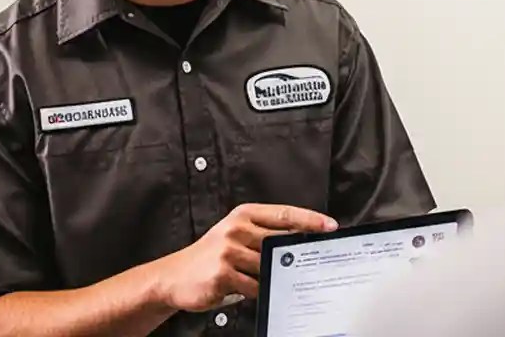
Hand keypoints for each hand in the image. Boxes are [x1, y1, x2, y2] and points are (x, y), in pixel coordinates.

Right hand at [152, 203, 337, 312]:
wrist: (174, 276)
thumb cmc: (210, 256)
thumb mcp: (234, 236)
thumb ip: (262, 235)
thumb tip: (298, 244)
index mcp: (242, 215)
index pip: (284, 214)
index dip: (310, 219)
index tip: (330, 226)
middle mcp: (236, 229)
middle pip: (280, 241)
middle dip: (300, 252)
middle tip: (319, 259)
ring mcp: (229, 251)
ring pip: (269, 267)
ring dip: (275, 277)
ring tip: (279, 280)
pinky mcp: (223, 274)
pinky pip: (254, 286)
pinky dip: (260, 291)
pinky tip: (257, 291)